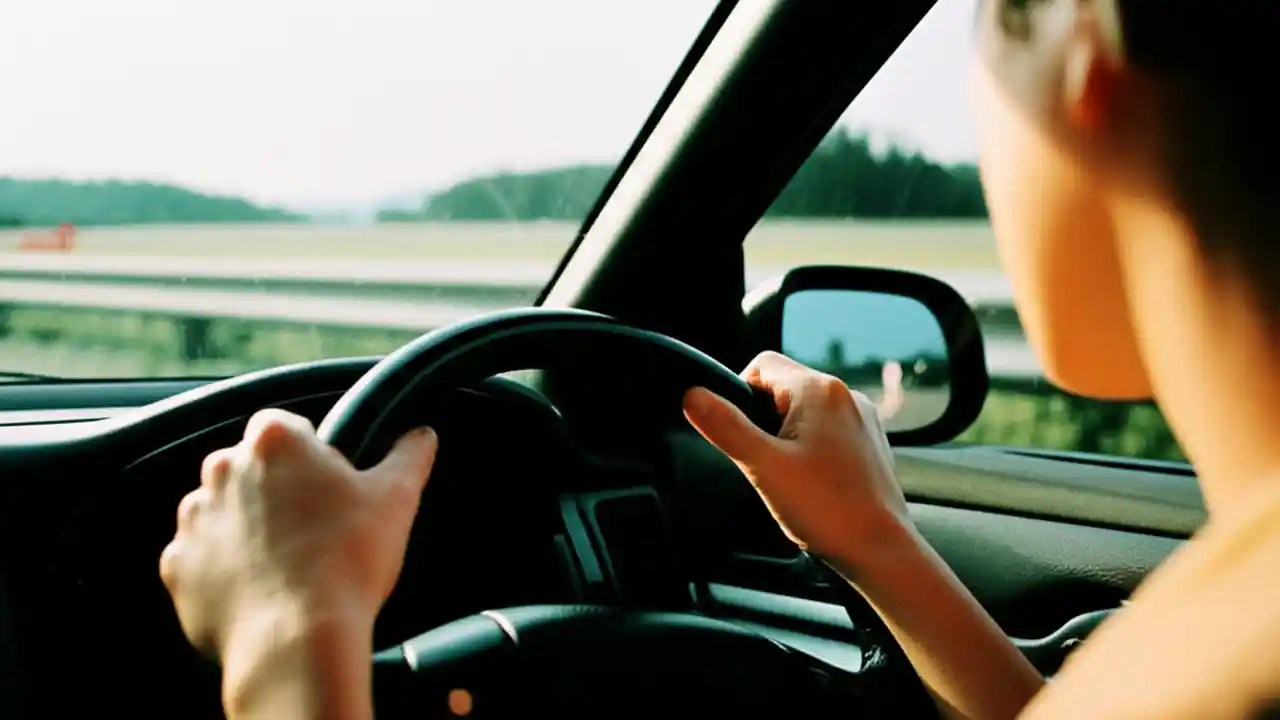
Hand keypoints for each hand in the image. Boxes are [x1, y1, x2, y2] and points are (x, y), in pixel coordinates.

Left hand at [159, 409, 436, 712]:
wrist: (297, 641)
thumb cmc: (347, 561)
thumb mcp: (395, 500)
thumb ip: (408, 457)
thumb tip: (421, 436)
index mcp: (273, 442)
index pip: (285, 426)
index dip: (309, 454)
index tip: (327, 487)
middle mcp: (221, 471)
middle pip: (249, 468)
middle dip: (275, 491)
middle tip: (313, 529)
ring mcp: (193, 521)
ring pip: (222, 513)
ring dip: (246, 529)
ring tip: (287, 565)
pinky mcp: (176, 568)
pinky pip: (200, 560)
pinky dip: (223, 571)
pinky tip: (260, 590)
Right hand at [683, 351, 911, 567]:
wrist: (880, 550)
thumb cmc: (827, 510)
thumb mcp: (763, 467)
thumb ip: (725, 428)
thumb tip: (693, 396)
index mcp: (818, 390)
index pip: (762, 364)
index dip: (738, 393)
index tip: (738, 432)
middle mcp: (845, 395)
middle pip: (783, 387)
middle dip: (763, 419)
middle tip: (763, 462)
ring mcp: (861, 418)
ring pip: (804, 411)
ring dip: (787, 436)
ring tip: (788, 477)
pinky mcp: (869, 443)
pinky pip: (827, 431)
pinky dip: (811, 449)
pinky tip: (811, 483)